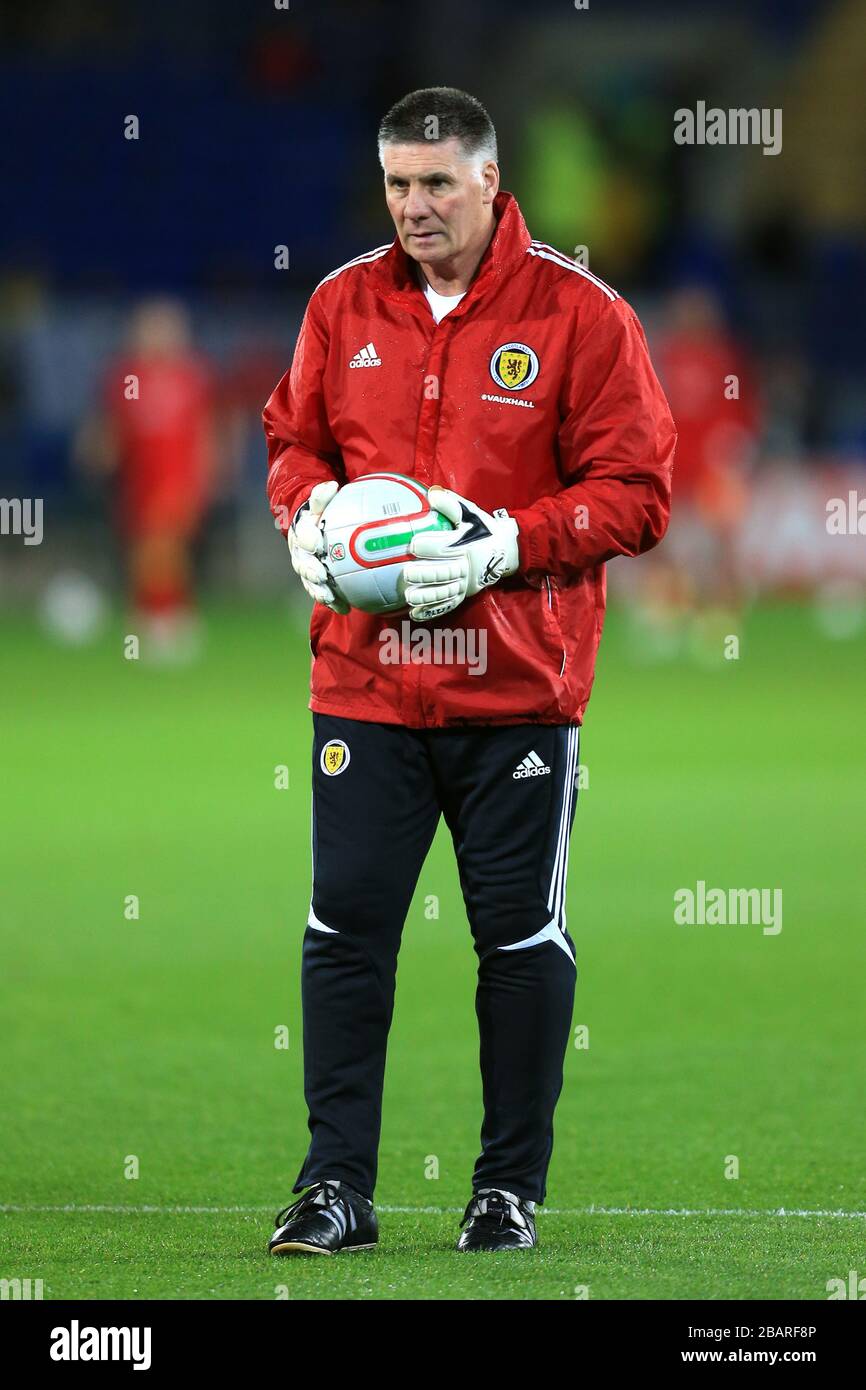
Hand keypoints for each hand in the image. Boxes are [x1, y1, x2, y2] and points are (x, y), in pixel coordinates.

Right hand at [288, 480, 348, 614]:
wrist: (314, 531)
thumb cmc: (322, 516)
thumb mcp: (321, 503)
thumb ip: (323, 497)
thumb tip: (331, 485)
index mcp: (301, 531)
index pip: (302, 534)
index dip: (308, 539)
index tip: (317, 543)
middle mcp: (300, 552)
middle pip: (302, 563)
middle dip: (310, 570)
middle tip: (322, 575)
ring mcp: (306, 570)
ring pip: (309, 582)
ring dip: (319, 590)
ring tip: (330, 597)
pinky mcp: (314, 584)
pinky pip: (322, 594)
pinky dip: (332, 602)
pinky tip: (345, 608)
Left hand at [403, 487, 519, 620]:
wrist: (507, 550)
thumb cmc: (483, 529)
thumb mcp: (471, 514)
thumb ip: (451, 505)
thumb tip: (432, 493)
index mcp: (467, 545)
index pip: (446, 546)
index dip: (429, 546)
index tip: (413, 545)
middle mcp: (467, 566)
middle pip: (445, 572)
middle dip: (426, 574)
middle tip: (407, 573)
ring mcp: (466, 583)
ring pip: (446, 592)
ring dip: (427, 595)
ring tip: (409, 596)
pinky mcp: (465, 595)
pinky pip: (448, 605)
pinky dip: (432, 610)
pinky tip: (415, 613)